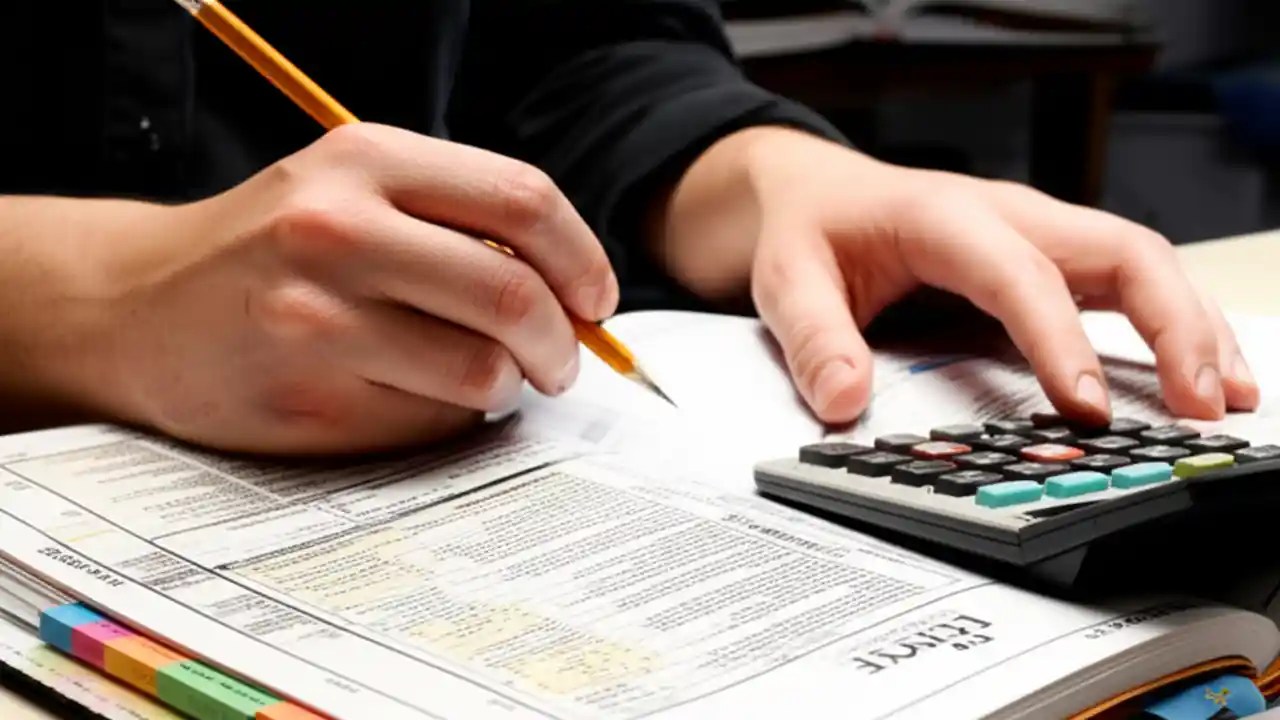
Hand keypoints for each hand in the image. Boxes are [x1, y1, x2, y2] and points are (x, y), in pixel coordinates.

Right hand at [63, 124, 616, 453]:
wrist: (134, 307)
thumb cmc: (267, 248)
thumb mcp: (352, 188)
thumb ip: (456, 218)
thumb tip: (572, 289)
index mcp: (365, 160)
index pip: (523, 201)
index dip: (582, 258)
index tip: (595, 300)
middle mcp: (338, 230)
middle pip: (514, 295)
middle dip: (560, 343)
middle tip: (559, 361)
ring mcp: (316, 319)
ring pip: (481, 372)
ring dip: (502, 385)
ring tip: (478, 376)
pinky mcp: (305, 399)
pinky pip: (428, 424)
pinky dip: (442, 419)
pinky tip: (405, 394)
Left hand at [653, 127, 1257, 424]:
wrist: (815, 194)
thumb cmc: (809, 231)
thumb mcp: (786, 280)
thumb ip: (813, 337)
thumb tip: (844, 401)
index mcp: (943, 216)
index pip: (1017, 273)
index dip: (1058, 338)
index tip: (1086, 406)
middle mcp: (1007, 215)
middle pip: (1118, 251)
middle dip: (1171, 325)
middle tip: (1199, 405)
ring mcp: (1036, 234)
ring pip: (1141, 263)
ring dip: (1192, 326)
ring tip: (1225, 398)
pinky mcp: (1047, 259)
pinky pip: (1126, 283)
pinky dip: (1173, 324)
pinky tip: (1198, 374)